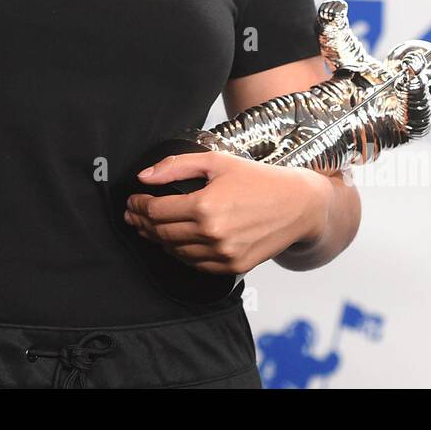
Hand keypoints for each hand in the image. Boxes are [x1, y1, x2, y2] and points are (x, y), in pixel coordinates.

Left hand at [125, 152, 332, 275]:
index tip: (132, 200)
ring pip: (175, 251)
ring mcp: (223, 254)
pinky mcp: (233, 267)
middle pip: (162, 232)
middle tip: (133, 215)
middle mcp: (212, 234)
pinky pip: (195, 264)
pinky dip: (179, 253)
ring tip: (148, 228)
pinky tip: (173, 242)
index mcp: (205, 206)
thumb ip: (176, 166)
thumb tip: (144, 177)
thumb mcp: (216, 162)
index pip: (157, 211)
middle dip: (142, 222)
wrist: (298, 205)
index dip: (139, 205)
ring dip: (157, 239)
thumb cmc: (258, 179)